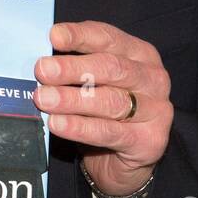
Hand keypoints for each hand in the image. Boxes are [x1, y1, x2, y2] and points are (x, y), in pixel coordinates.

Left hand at [33, 20, 172, 197]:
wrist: (124, 161)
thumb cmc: (105, 114)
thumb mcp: (94, 84)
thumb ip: (76, 68)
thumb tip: (42, 60)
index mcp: (140, 54)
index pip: (108, 38)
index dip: (80, 36)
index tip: (54, 36)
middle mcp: (152, 78)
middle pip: (111, 68)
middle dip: (73, 68)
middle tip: (42, 70)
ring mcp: (155, 110)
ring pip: (110, 100)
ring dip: (72, 99)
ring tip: (43, 98)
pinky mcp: (149, 140)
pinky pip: (109, 132)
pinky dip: (80, 127)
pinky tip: (58, 123)